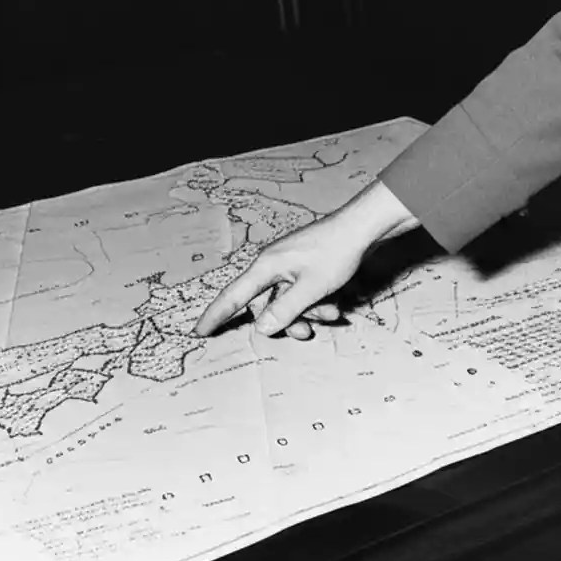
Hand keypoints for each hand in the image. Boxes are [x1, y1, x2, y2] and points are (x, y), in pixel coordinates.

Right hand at [193, 181, 418, 339]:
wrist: (361, 228)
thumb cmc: (336, 253)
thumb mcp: (310, 288)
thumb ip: (284, 311)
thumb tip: (261, 328)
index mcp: (266, 267)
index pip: (233, 296)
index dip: (215, 315)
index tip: (198, 332)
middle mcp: (273, 265)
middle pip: (266, 305)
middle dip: (287, 321)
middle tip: (308, 331)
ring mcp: (289, 265)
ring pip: (287, 301)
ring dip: (307, 313)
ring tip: (331, 312)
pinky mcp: (304, 266)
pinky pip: (300, 293)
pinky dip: (315, 302)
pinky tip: (334, 302)